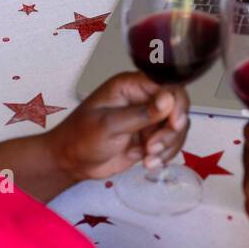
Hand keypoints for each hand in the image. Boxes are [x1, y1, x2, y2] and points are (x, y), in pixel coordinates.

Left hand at [50, 72, 188, 179]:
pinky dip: (165, 154)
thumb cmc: (79, 137)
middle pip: (177, 106)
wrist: (72, 162)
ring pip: (177, 127)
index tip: (174, 123)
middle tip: (155, 145)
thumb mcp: (109, 125)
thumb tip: (167, 99)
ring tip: (149, 156)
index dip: (176, 103)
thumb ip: (140, 113)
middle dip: (171, 130)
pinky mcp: (150, 136)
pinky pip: (171, 142)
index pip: (166, 85)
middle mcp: (142, 99)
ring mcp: (148, 119)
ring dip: (168, 145)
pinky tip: (150, 161)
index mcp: (130, 86)